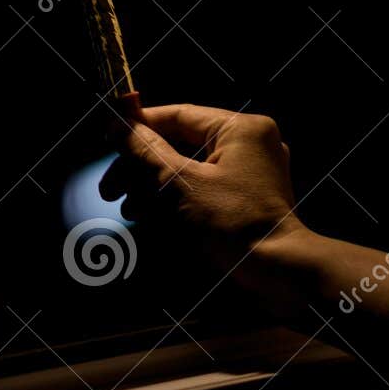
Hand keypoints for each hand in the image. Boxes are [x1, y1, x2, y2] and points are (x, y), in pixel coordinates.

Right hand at [100, 100, 309, 280]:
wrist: (280, 274)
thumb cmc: (233, 224)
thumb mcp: (179, 184)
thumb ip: (145, 151)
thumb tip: (117, 125)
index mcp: (240, 129)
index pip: (179, 115)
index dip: (139, 126)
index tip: (109, 138)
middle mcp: (250, 144)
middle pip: (181, 144)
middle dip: (143, 168)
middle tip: (111, 189)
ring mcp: (252, 173)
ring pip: (190, 169)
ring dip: (155, 187)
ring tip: (130, 209)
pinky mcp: (250, 199)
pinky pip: (205, 189)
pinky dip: (177, 200)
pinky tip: (151, 218)